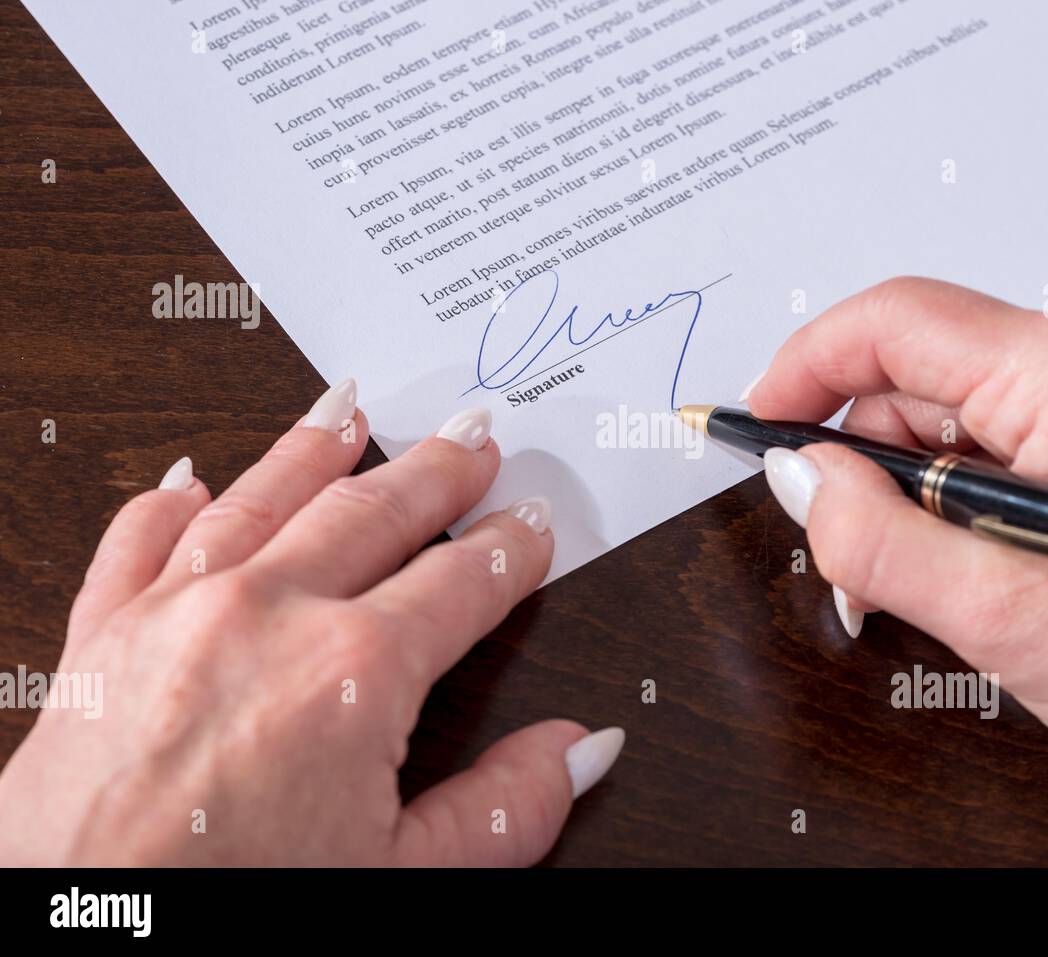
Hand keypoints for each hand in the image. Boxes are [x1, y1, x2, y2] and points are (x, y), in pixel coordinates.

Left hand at [0, 381, 622, 864]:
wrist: (80, 946)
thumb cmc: (234, 914)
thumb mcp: (403, 882)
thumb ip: (507, 809)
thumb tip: (582, 750)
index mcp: (355, 670)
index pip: (463, 582)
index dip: (511, 548)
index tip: (531, 525)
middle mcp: (267, 614)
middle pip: (376, 511)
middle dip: (436, 470)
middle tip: (471, 436)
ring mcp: (177, 613)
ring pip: (264, 497)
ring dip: (317, 448)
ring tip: (352, 411)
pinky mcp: (102, 637)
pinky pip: (140, 540)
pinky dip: (169, 502)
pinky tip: (191, 479)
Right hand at [747, 277, 1047, 822]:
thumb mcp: (1005, 617)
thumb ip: (876, 538)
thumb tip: (799, 479)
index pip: (896, 322)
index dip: (806, 367)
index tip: (760, 426)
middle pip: (921, 372)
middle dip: (867, 461)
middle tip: (853, 555)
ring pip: (955, 406)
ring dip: (914, 488)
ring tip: (930, 579)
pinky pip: (1000, 428)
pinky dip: (961, 489)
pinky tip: (970, 555)